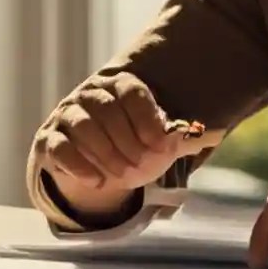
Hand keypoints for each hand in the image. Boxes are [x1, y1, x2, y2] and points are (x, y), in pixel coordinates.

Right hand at [31, 73, 212, 218]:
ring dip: (106, 153)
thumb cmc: (129, 143)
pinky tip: (97, 181)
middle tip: (142, 166)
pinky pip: (60, 147)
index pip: (133, 92)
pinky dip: (78, 165)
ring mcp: (67, 114)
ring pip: (84, 126)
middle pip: (109, 110)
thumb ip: (182, 136)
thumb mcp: (157, 141)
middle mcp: (91, 94)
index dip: (149, 119)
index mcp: (119, 86)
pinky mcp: (49, 139)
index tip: (162, 146)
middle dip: (128, 142)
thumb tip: (218, 133)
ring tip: (124, 175)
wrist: (91, 160)